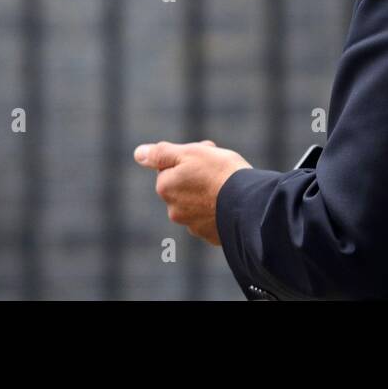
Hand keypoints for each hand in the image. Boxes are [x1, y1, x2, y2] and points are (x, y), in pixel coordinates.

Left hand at [134, 140, 251, 245]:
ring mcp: (193, 226)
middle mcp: (174, 210)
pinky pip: (212, 218)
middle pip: (183, 186)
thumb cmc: (219, 173)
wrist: (248, 204)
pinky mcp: (211, 236)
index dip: (189, 157)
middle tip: (220, 167)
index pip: (171, 167)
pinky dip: (219, 210)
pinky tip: (233, 203)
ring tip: (230, 187)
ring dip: (207, 194)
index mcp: (166, 188)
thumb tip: (138, 153)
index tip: (206, 155)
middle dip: (196, 177)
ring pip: (197, 203)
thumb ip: (161, 153)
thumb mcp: (189, 153)